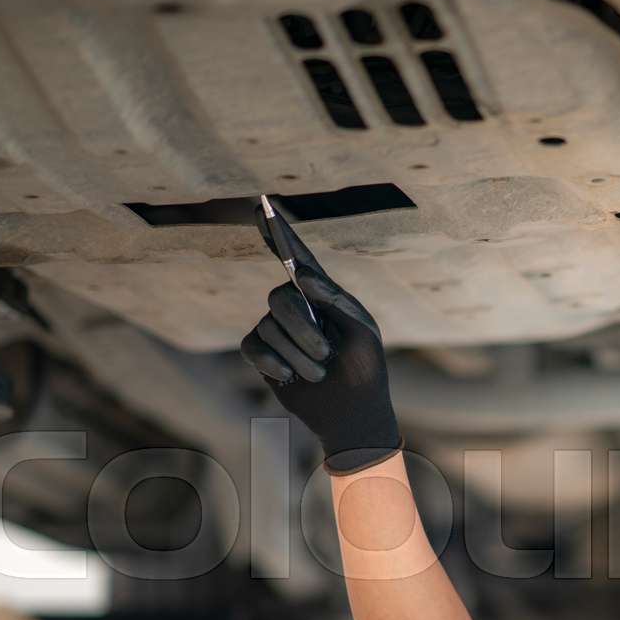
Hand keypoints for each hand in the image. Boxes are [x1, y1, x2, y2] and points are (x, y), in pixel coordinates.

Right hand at [239, 198, 402, 474]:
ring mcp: (277, 329)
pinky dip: (274, 364)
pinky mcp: (263, 354)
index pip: (298, 257)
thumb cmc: (365, 370)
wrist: (353, 413)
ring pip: (269, 327)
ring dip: (299, 355)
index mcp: (325, 295)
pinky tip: (291, 378)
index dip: (279, 232)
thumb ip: (337, 301)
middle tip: (326, 354)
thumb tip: (300, 273)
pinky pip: (253, 347)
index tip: (263, 206)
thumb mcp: (363, 333)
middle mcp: (297, 306)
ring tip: (320, 373)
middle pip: (280, 297)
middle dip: (303, 329)